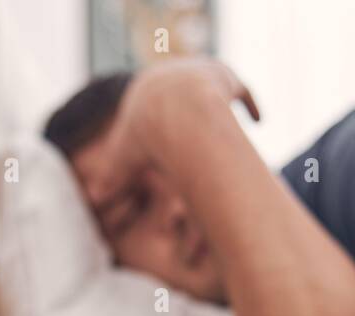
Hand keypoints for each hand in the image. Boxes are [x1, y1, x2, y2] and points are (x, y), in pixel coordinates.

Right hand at [84, 58, 259, 208]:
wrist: (169, 109)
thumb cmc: (143, 136)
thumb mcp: (122, 162)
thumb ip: (112, 181)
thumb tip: (94, 202)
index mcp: (148, 91)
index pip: (156, 103)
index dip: (164, 119)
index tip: (173, 132)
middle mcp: (175, 76)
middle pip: (187, 94)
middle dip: (193, 108)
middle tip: (203, 128)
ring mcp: (201, 73)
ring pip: (215, 91)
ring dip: (223, 107)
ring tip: (231, 125)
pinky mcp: (226, 77)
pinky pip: (244, 91)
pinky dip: (251, 105)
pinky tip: (260, 119)